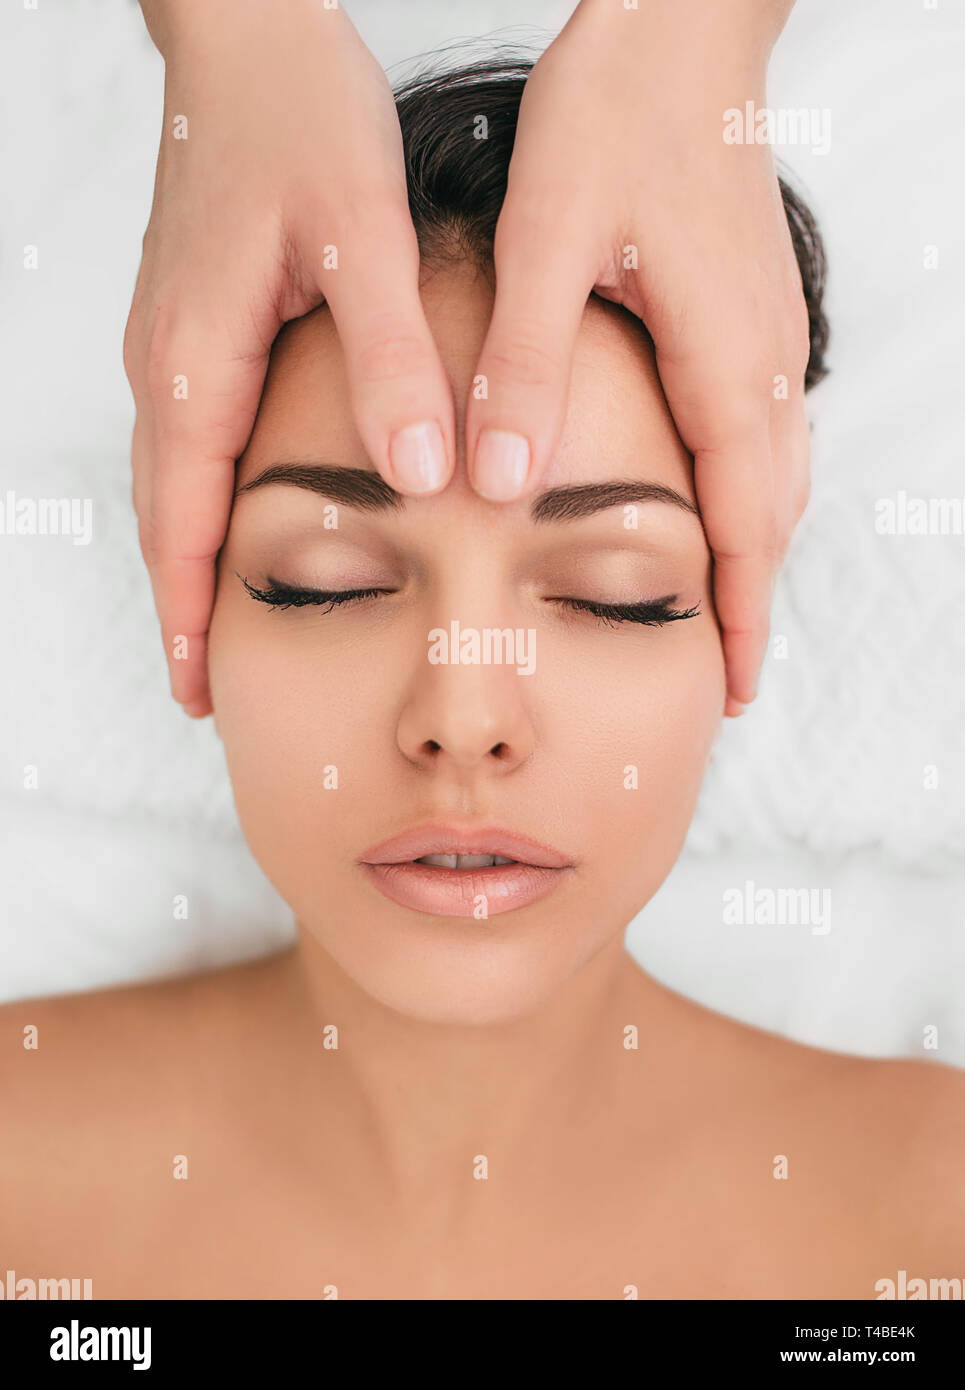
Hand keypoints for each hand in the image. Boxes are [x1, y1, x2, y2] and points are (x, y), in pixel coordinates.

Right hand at [125, 0, 454, 715]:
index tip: (201, 684)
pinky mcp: (195, 324)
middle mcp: (170, 362)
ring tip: (219, 626)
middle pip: (165, 516)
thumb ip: (391, 358)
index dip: (193, 609)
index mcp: (198, 358)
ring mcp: (174, 344)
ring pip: (174, 482)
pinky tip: (240, 523)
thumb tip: (418, 475)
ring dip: (189, 560)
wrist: (248, 38)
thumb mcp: (362, 235)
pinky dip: (203, 504)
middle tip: (206, 683)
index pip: (184, 520)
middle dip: (182, 604)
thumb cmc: (300, 119)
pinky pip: (191, 441)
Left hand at [465, 0, 805, 713]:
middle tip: (724, 674)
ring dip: (751, 552)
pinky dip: (745, 494)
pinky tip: (707, 506)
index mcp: (724, 357)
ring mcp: (768, 335)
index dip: (738, 612)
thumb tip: (499, 486)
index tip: (732, 686)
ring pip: (775, 476)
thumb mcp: (547, 233)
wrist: (682, 18)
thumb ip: (522, 364)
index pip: (744, 523)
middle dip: (752, 599)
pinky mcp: (753, 310)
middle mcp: (764, 359)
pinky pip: (763, 433)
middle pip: (772, 515)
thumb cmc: (619, 109)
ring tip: (717, 612)